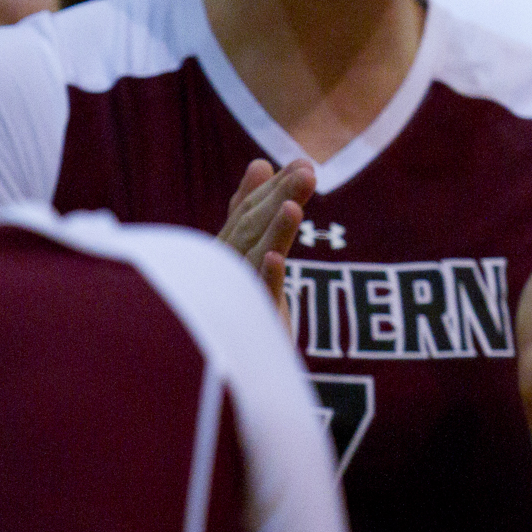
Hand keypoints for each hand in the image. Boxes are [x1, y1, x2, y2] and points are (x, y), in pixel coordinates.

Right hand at [216, 158, 315, 320]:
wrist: (237, 369)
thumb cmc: (239, 303)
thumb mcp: (248, 250)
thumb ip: (251, 208)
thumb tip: (260, 163)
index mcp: (225, 251)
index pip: (249, 212)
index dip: (274, 187)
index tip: (300, 163)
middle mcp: (224, 269)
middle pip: (253, 228)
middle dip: (280, 197)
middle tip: (307, 171)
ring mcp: (234, 296)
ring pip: (255, 257)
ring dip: (274, 232)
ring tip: (293, 206)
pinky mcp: (250, 325)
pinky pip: (257, 299)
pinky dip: (264, 276)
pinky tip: (275, 257)